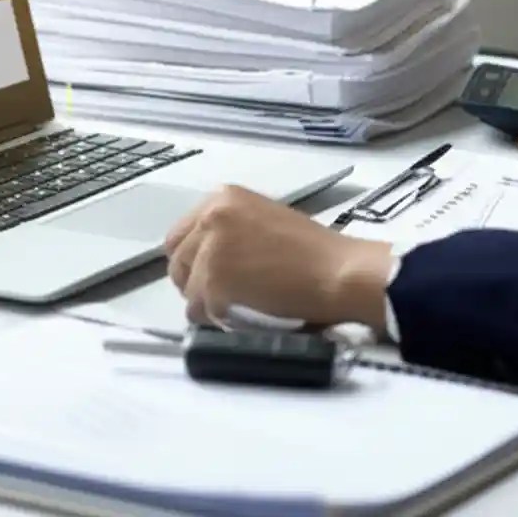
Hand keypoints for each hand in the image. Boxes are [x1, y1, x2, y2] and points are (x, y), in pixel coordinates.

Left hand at [163, 186, 393, 331]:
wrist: (339, 271)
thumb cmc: (315, 251)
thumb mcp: (265, 220)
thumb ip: (233, 231)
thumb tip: (210, 257)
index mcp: (223, 198)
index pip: (182, 235)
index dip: (193, 260)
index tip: (208, 275)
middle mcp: (211, 217)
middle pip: (177, 261)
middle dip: (193, 282)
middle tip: (219, 297)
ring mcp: (210, 250)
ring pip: (188, 289)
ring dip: (208, 304)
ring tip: (238, 308)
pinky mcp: (214, 282)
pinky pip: (201, 311)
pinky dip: (218, 319)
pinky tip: (243, 316)